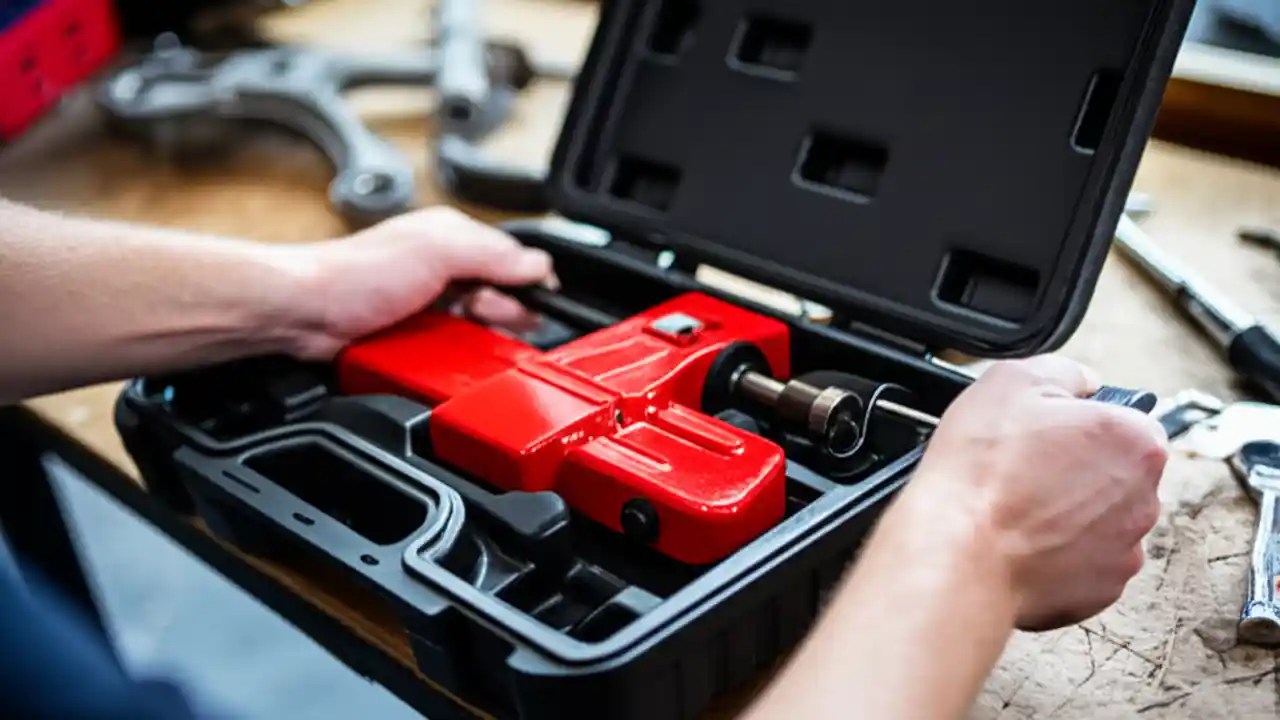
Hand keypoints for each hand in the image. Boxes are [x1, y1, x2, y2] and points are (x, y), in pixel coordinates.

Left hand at [276, 207, 553, 359]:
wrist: (307, 314)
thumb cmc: (355, 274)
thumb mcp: (437, 250)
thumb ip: (493, 254)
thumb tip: (540, 265)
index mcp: (454, 238)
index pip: (515, 259)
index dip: (528, 283)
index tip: (527, 299)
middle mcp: (445, 269)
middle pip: (503, 297)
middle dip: (502, 311)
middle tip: (481, 314)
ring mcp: (432, 306)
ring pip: (482, 329)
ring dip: (480, 337)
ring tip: (460, 333)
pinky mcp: (420, 338)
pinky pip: (456, 352)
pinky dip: (458, 356)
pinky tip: (448, 354)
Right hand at [904, 355, 1167, 630]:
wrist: (957, 551)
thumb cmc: (982, 471)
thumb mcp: (1012, 380)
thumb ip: (1065, 372)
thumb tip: (1083, 384)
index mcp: (1135, 441)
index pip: (1127, 420)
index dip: (1080, 422)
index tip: (1046, 433)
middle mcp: (1144, 498)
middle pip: (1117, 472)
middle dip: (1079, 469)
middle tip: (1025, 469)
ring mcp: (1125, 549)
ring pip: (1102, 519)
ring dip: (1069, 512)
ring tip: (1017, 508)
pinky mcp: (1101, 590)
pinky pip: (1085, 562)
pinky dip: (1059, 553)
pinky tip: (1021, 541)